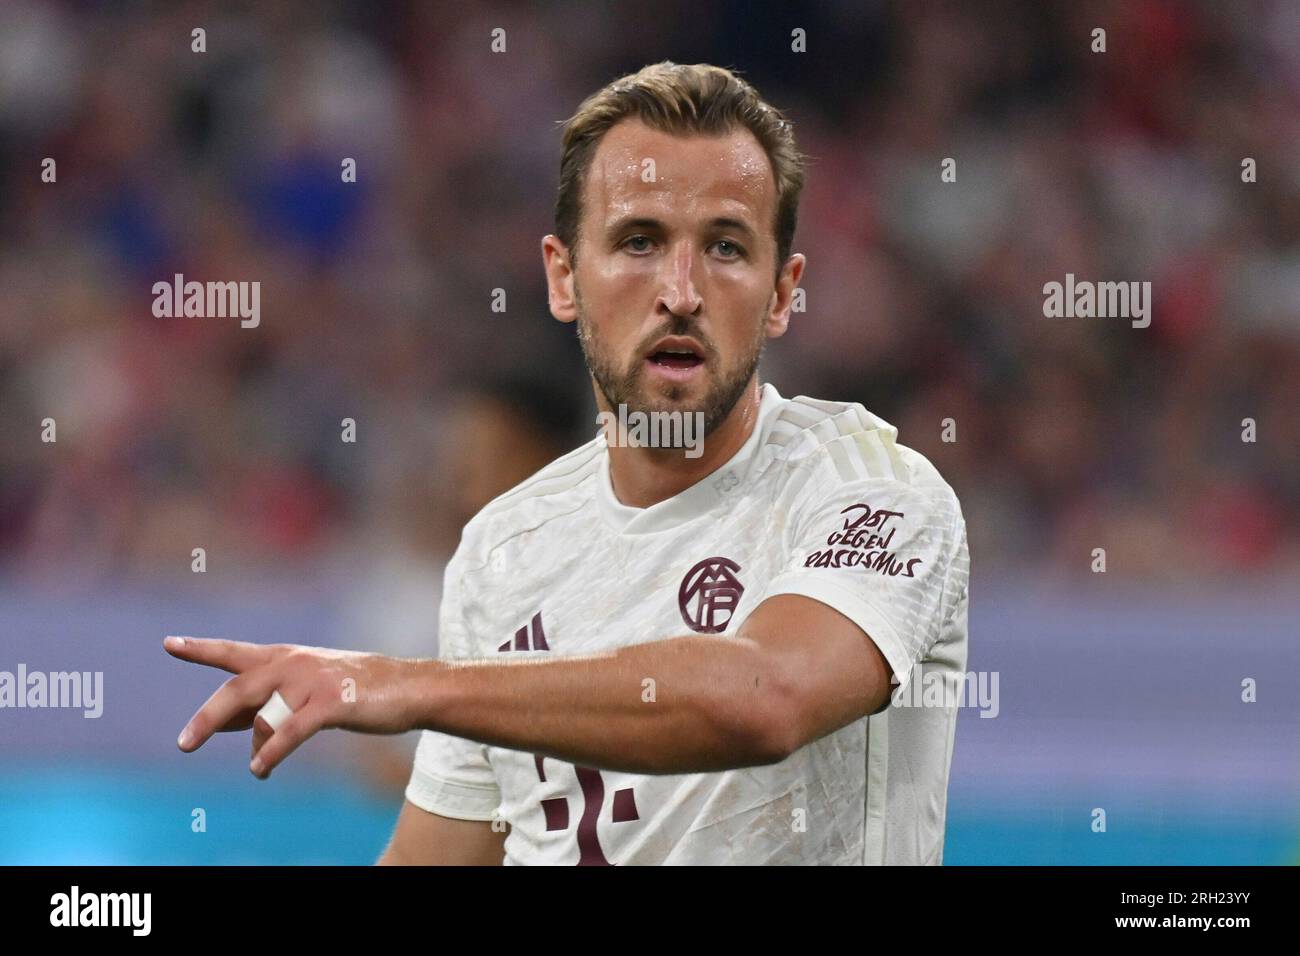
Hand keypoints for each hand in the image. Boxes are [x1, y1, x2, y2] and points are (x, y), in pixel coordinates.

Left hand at [164, 636, 416, 778]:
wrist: (407, 687)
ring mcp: (311, 683)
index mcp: (284, 657)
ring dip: (256, 748)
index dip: (201, 649)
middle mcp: (292, 664)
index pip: (233, 653)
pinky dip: (271, 752)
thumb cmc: (354, 690)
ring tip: (259, 769)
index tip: (170, 643)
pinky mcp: (331, 704)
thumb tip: (223, 723)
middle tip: (184, 744)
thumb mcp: (305, 690)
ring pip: (263, 716)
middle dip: (207, 719)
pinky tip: (261, 768)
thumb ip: (265, 701)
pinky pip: (290, 732)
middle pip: (236, 691)